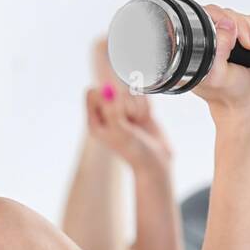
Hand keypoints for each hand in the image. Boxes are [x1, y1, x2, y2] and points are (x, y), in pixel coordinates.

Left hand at [85, 35, 171, 167]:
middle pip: (112, 89)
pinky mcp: (138, 107)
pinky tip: (145, 119)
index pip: (92, 93)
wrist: (156, 161)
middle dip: (124, 103)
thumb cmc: (134, 151)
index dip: (105, 97)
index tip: (115, 110)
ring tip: (137, 122)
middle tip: (129, 121)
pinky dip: (146, 106)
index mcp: (94, 120)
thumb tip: (107, 88)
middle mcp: (106, 113)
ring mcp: (122, 109)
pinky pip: (142, 94)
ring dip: (137, 106)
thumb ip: (111, 110)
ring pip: (128, 90)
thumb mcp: (119, 132)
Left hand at [190, 5, 249, 112]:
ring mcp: (224, 39)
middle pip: (226, 14)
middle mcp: (207, 41)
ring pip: (240, 17)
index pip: (206, 18)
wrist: (244, 103)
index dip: (225, 21)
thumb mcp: (219, 75)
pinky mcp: (239, 39)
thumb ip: (218, 49)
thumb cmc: (228, 94)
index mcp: (194, 48)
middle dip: (244, 27)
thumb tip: (225, 23)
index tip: (237, 39)